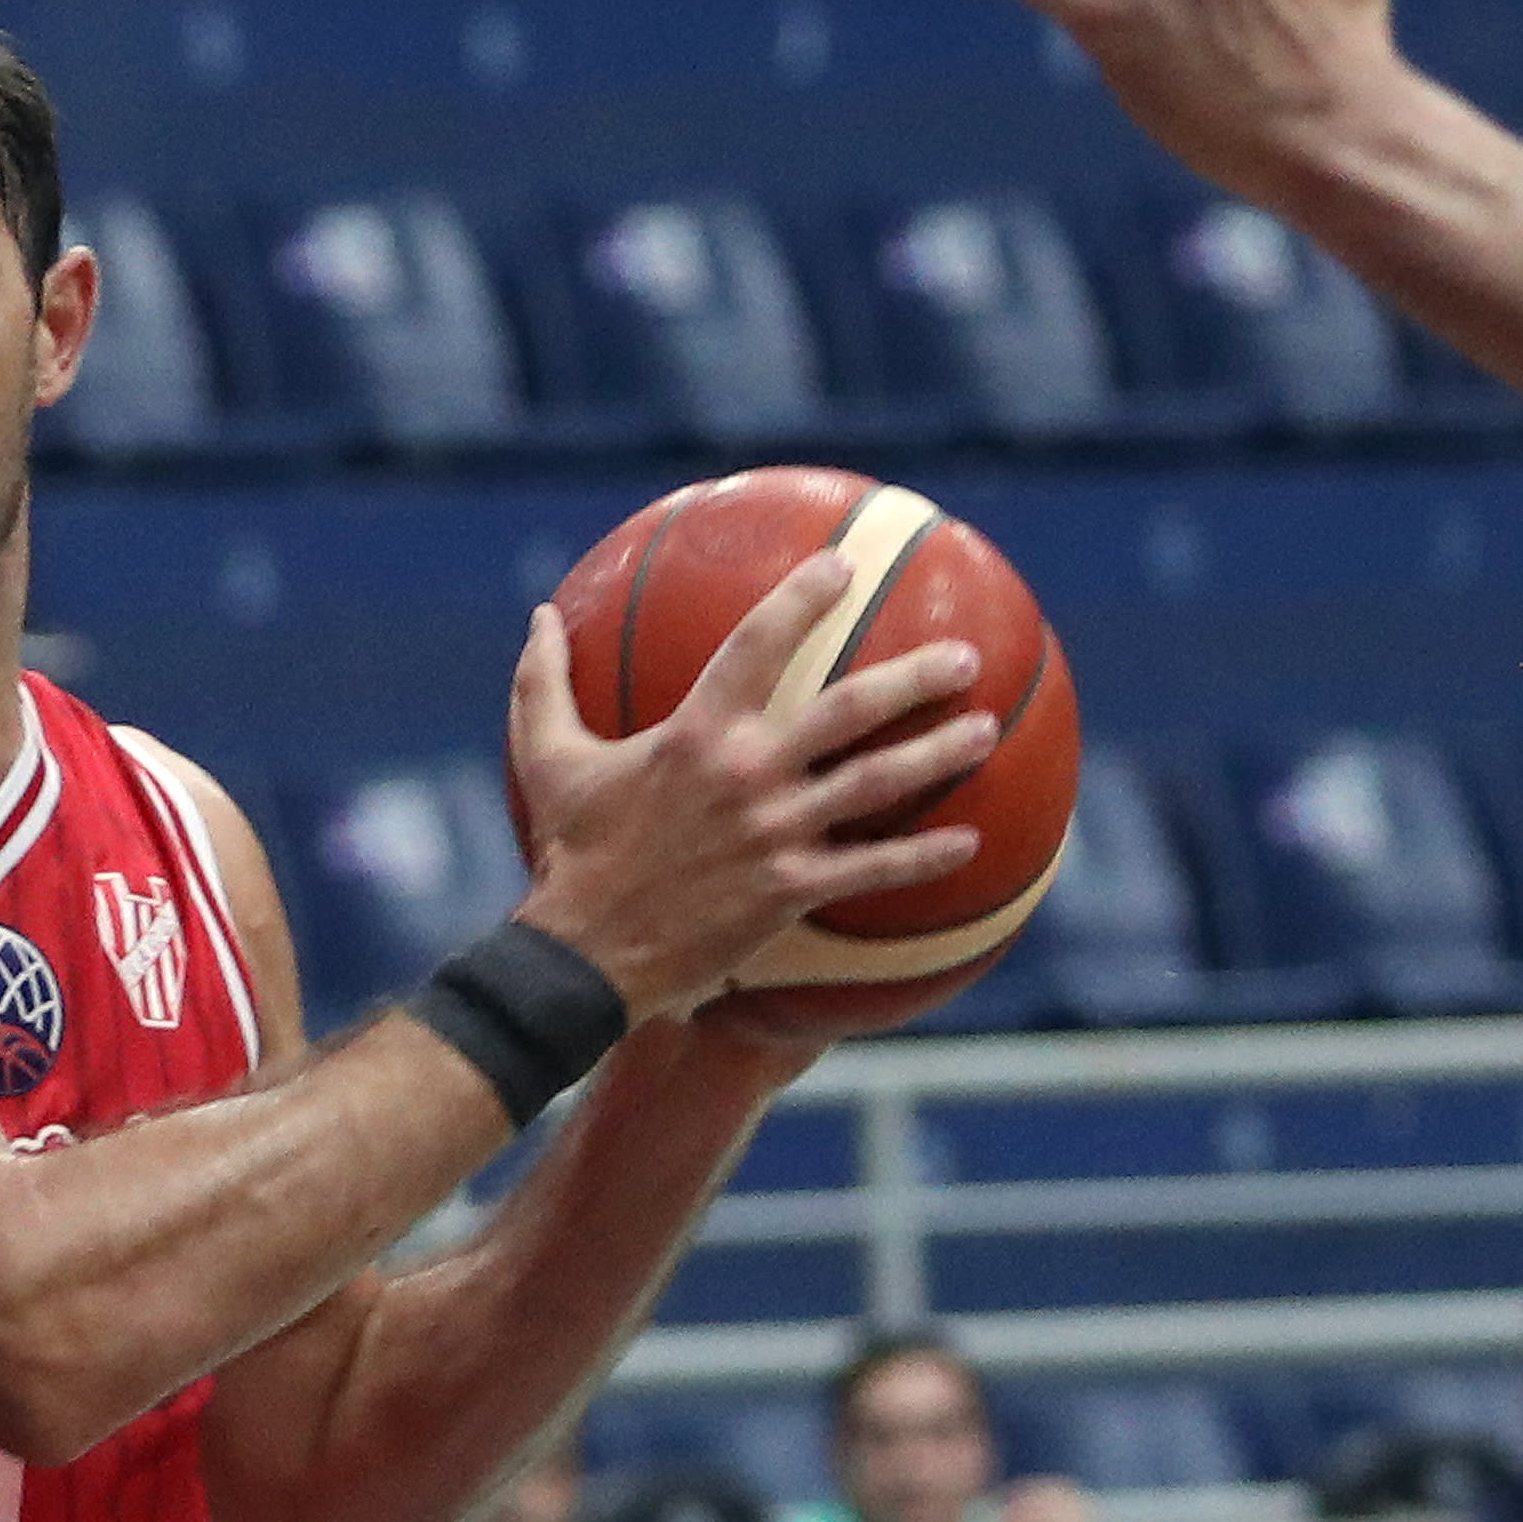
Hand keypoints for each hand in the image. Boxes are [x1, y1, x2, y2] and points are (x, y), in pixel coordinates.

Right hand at [505, 556, 995, 1023]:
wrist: (582, 954)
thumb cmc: (568, 853)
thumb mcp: (546, 760)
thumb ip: (544, 683)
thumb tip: (536, 618)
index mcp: (695, 731)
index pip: (758, 643)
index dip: (802, 598)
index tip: (842, 567)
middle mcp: (746, 772)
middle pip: (850, 710)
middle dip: (915, 678)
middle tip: (963, 657)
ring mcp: (775, 832)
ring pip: (877, 782)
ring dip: (939, 755)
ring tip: (986, 731)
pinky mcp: (790, 888)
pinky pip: (873, 868)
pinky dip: (924, 856)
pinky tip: (969, 843)